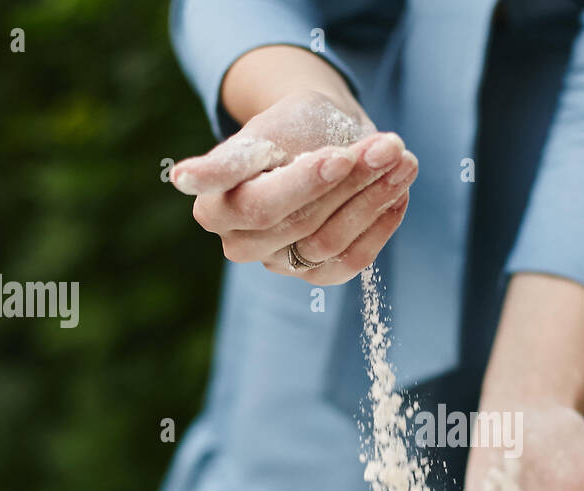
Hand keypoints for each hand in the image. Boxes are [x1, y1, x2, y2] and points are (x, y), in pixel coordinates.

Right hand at [170, 90, 416, 283]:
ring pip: (328, 242)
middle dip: (349, 182)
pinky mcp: (313, 275)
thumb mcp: (274, 123)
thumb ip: (242, 153)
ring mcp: (276, 263)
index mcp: (215, 203)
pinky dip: (381, 225)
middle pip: (297, 222)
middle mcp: (238, 241)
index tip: (338, 157)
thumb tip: (182, 177)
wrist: (323, 139)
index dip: (299, 183)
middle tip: (388, 146)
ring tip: (401, 159)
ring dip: (372, 199)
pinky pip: (351, 261)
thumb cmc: (294, 126)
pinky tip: (398, 193)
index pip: (255, 201)